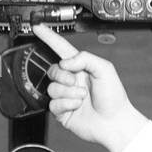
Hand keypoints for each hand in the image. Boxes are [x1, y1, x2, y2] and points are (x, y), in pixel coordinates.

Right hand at [31, 25, 148, 151]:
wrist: (113, 122)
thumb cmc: (114, 97)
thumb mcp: (104, 68)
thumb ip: (84, 58)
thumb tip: (65, 62)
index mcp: (81, 67)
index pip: (61, 48)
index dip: (49, 38)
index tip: (38, 29)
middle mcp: (71, 80)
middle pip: (53, 70)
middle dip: (63, 76)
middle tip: (77, 82)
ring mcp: (66, 95)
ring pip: (52, 88)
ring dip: (68, 92)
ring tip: (82, 97)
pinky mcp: (62, 111)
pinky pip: (53, 104)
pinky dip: (66, 104)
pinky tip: (77, 106)